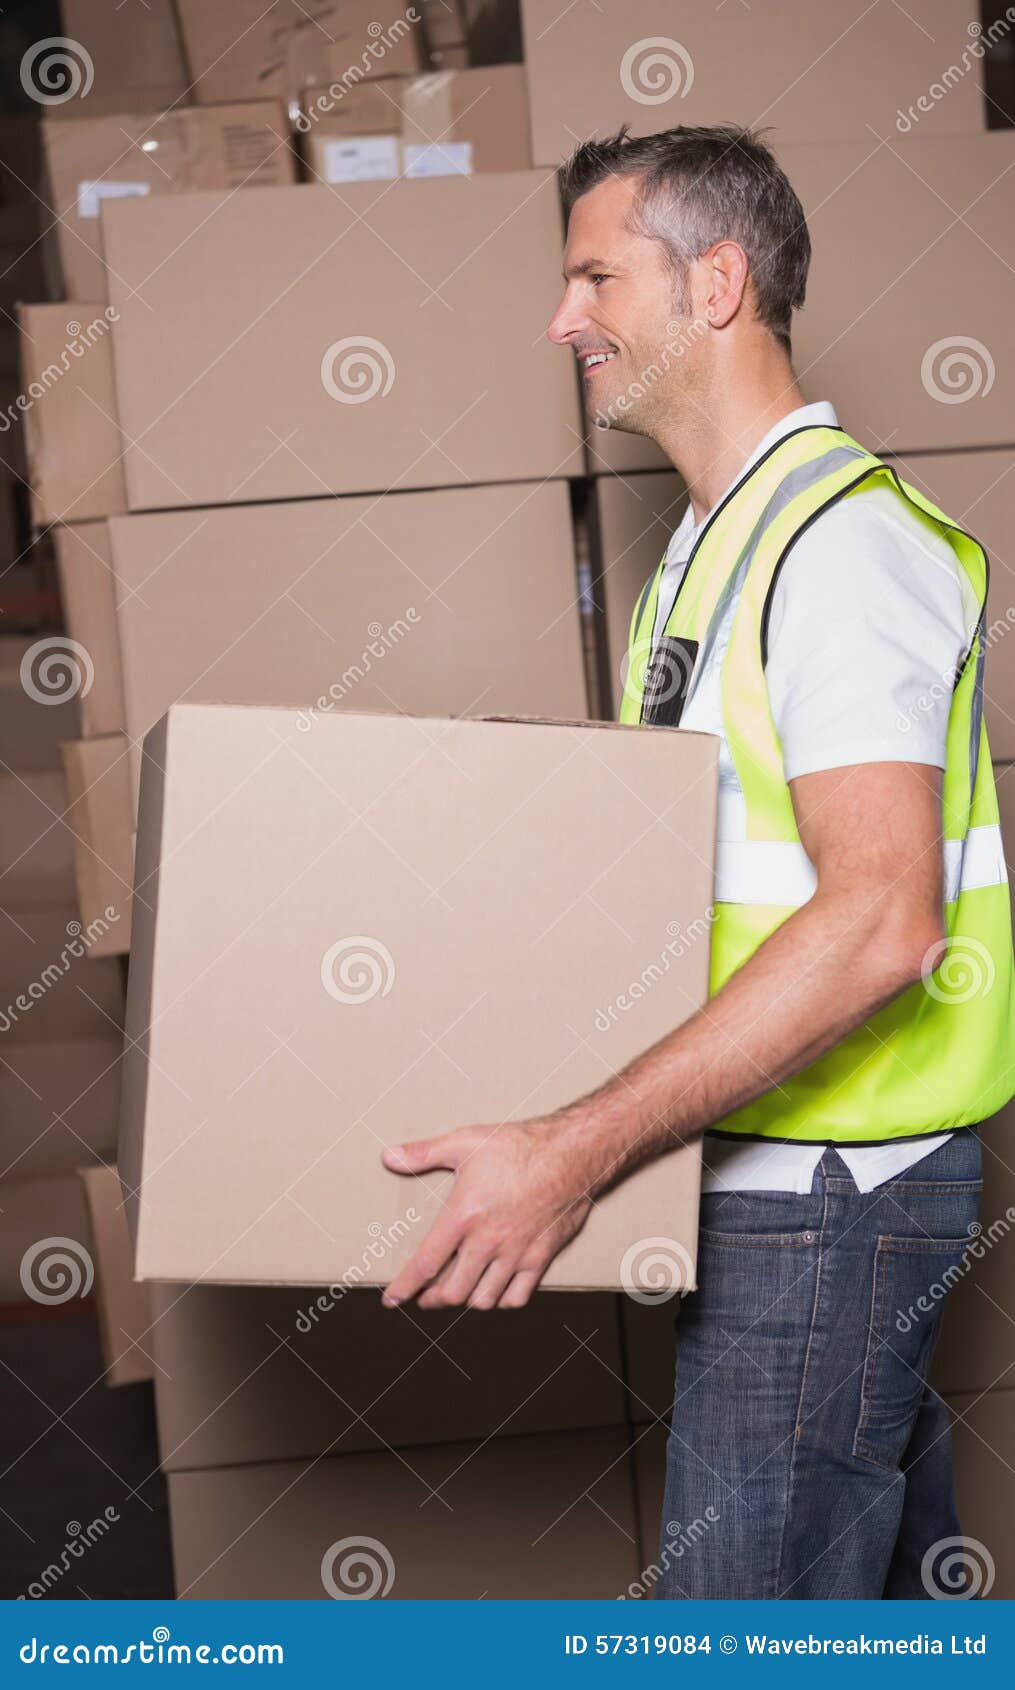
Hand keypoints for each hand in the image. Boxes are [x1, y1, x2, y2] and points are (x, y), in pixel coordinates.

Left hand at [380, 1117, 594, 1309]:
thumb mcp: (465, 1142)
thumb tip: (389, 1157)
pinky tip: (495, 1292)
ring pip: (483, 1299)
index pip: (425, 1264)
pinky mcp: (540, 1257)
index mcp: (463, 1216)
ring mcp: (515, 1253)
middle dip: (433, 1299)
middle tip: (424, 1297)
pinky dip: (502, 1301)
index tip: (392, 1299)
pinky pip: (517, 1296)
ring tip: (456, 1295)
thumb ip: (424, 1152)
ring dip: (465, 1301)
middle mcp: (488, 1241)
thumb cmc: (518, 1146)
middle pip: (452, 1291)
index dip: (404, 1287)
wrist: (570, 1154)